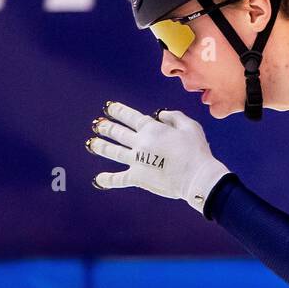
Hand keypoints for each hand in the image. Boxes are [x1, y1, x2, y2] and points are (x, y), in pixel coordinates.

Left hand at [85, 101, 230, 214]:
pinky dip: (107, 179)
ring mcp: (136, 160)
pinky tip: (98, 179)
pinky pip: (118, 179)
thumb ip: (175, 117)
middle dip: (106, 127)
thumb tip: (160, 114)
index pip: (130, 117)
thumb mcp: (191, 126)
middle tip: (97, 124)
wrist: (196, 176)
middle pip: (118, 133)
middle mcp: (140, 143)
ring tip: (92, 143)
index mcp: (152, 129)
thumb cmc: (196, 150)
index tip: (109, 108)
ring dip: (101, 147)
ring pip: (113, 152)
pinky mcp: (137, 177)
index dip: (118, 111)